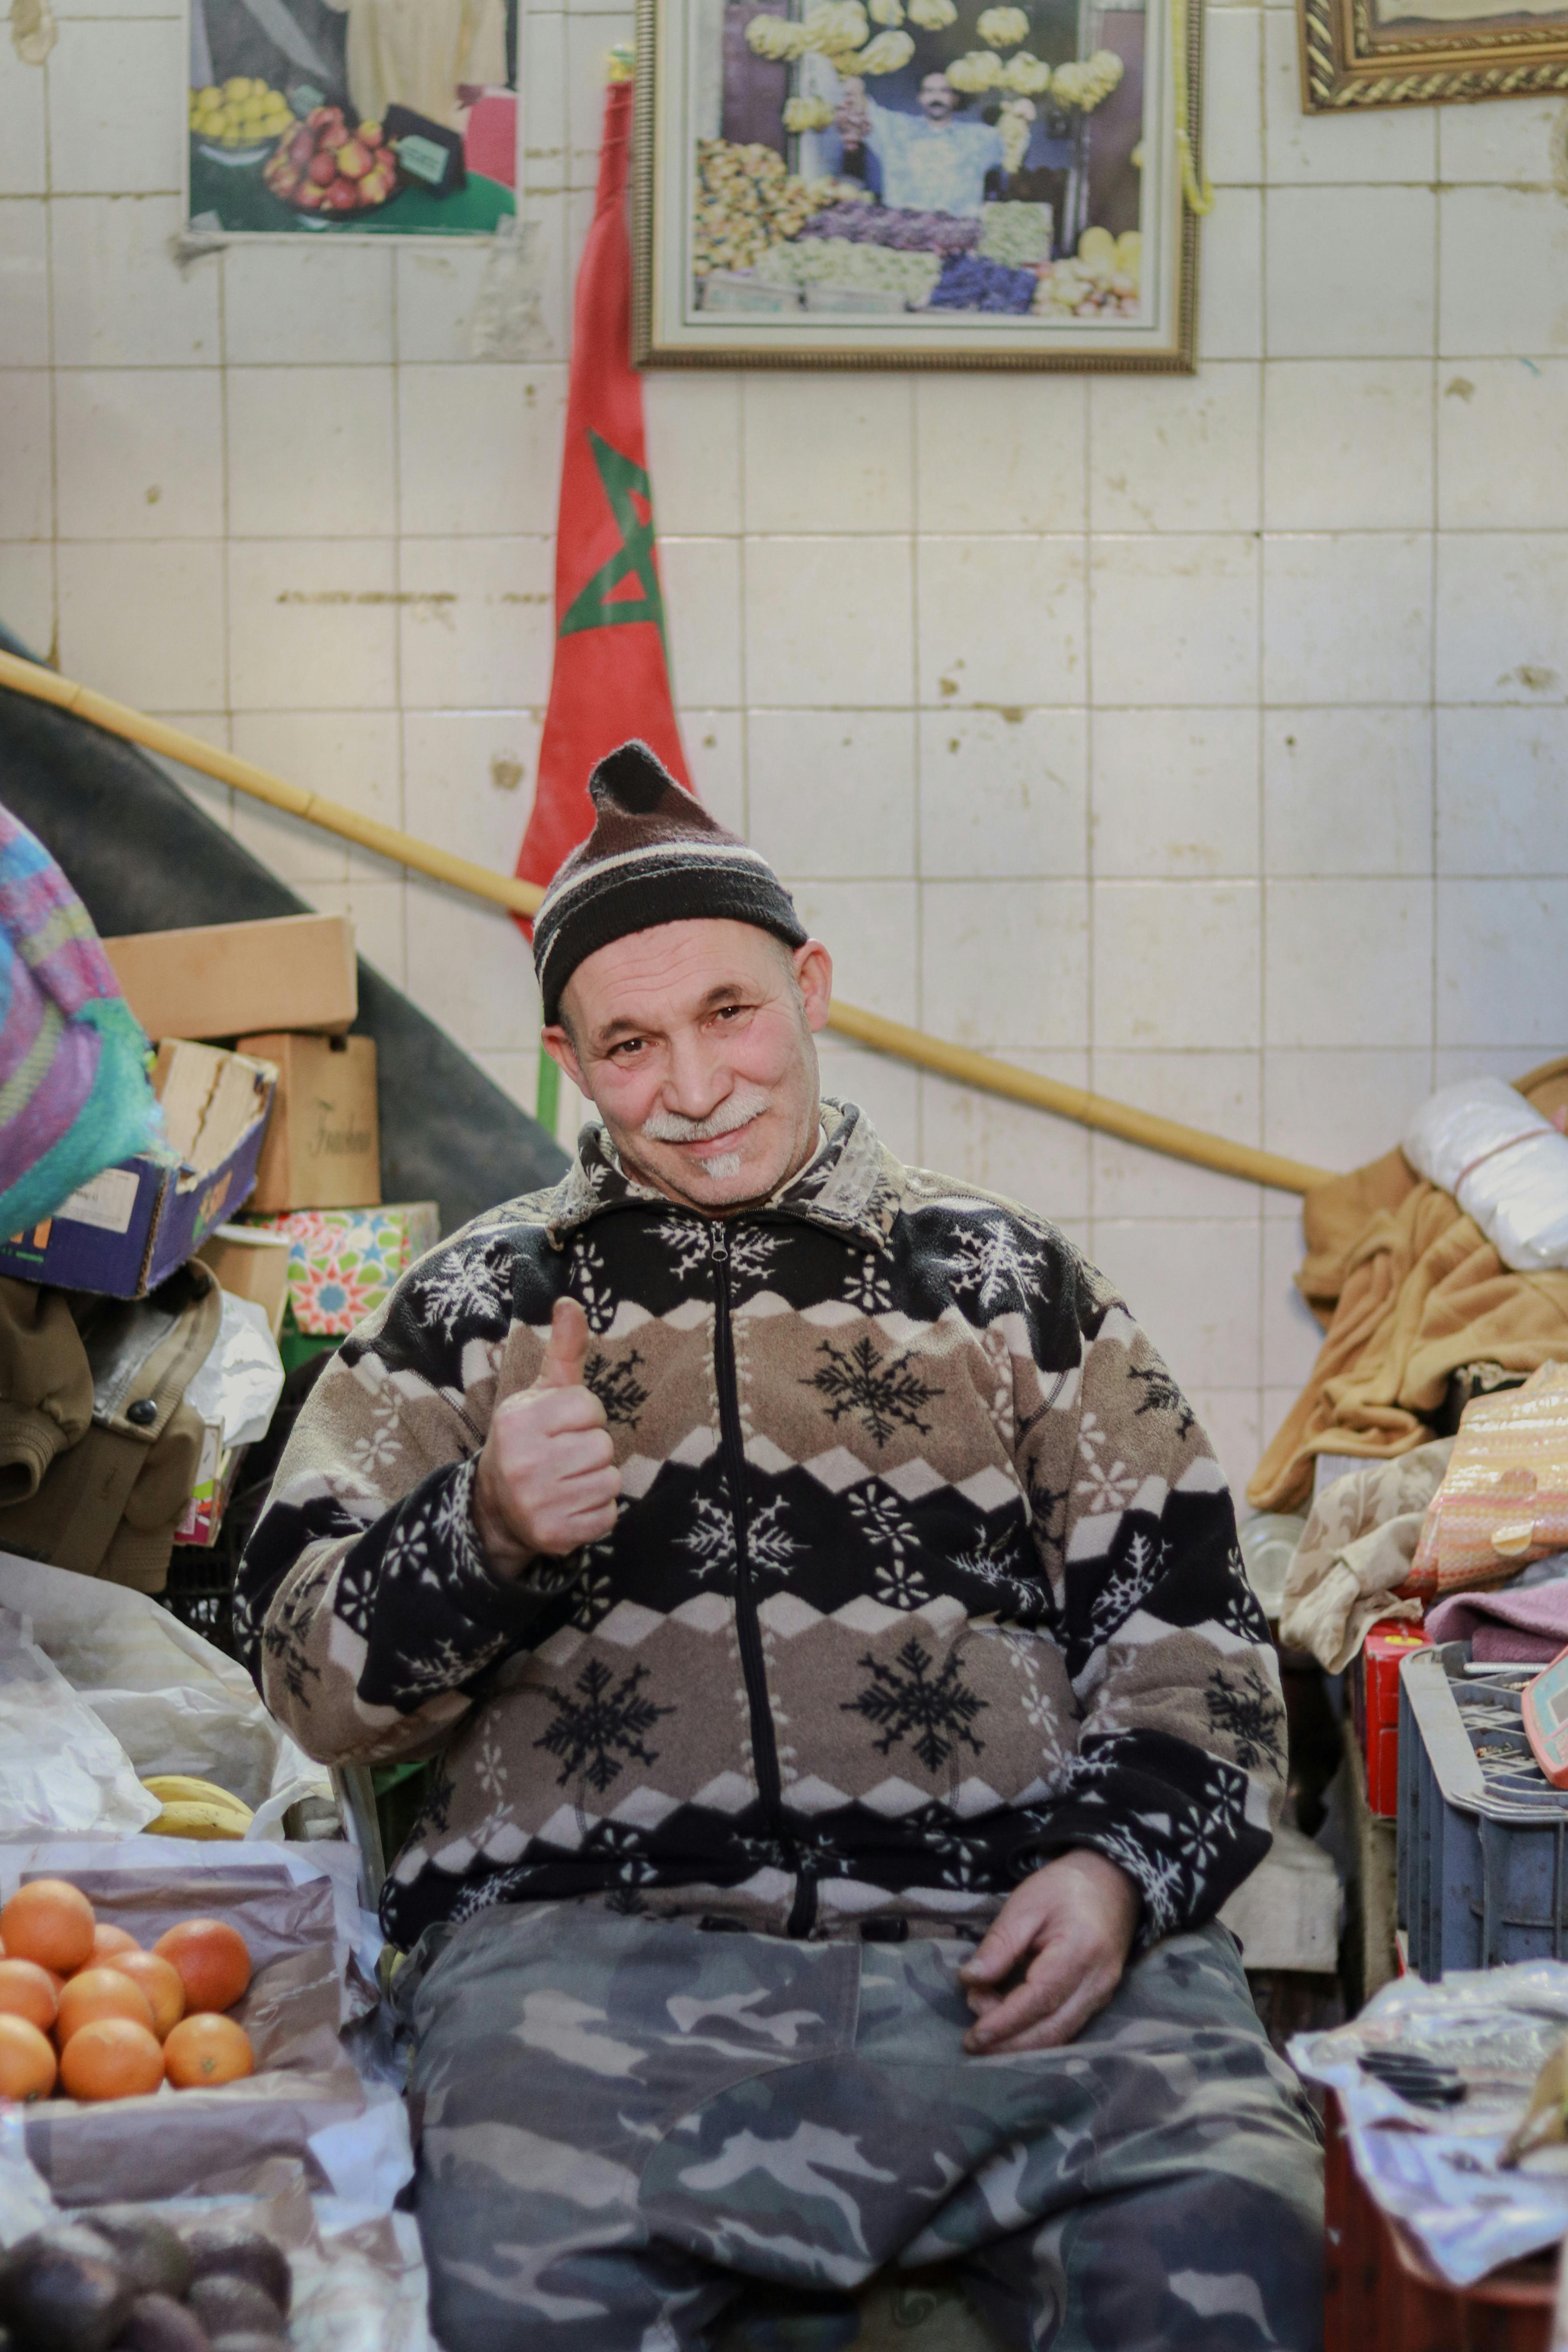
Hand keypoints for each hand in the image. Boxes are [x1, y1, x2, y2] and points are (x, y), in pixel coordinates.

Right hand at [472, 1298, 620, 1574]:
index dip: (584, 1416)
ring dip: (596, 1481)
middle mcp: (524, 1462)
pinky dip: (597, 1512)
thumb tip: (571, 1303)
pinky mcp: (555, 1535)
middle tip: (565, 1457)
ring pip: (609, 1480)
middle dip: (591, 1449)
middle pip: (603, 1446)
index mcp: (519, 1421)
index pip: (589, 1407)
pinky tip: (571, 1505)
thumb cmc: (529, 1441)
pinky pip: (607, 1516)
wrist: (496, 1508)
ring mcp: (538, 1503)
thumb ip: (563, 1351)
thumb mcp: (541, 1393)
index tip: (563, 1426)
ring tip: (568, 1480)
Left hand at [958, 1850, 1139, 2054]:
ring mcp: (1102, 1995)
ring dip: (1020, 2043)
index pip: (1040, 1998)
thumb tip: (970, 1980)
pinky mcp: (1099, 2001)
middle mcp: (1097, 1982)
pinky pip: (1067, 2029)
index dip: (1005, 2021)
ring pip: (1060, 2036)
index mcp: (1080, 1949)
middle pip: (1052, 2030)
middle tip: (972, 2040)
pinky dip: (1036, 2036)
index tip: (974, 2035)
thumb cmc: (1064, 1888)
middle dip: (1009, 2043)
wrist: (1111, 1884)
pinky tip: (1010, 2028)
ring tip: (986, 2030)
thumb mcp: (1026, 1903)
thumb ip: (1000, 1943)